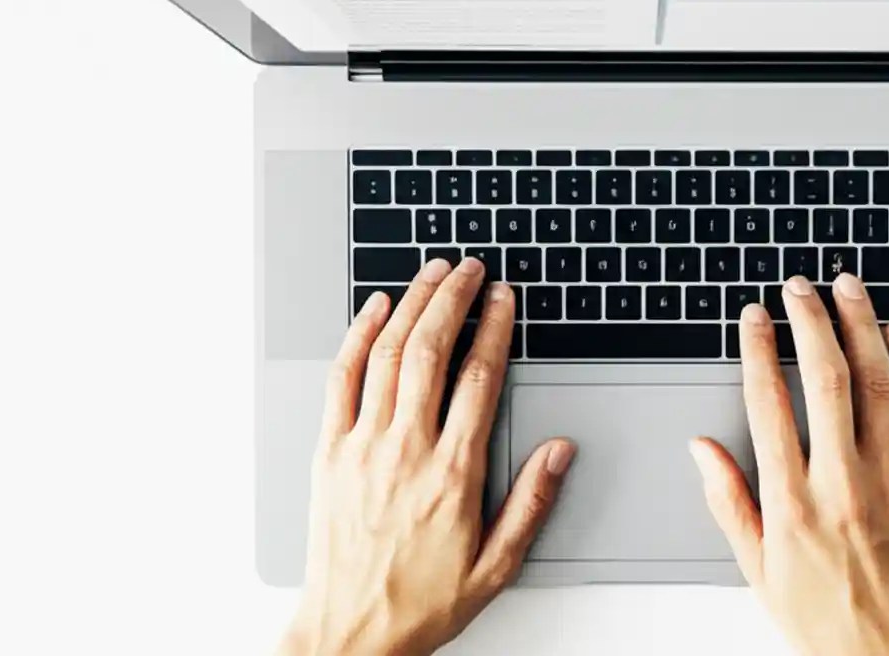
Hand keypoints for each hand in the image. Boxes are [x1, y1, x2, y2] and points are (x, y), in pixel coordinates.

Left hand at [279, 258, 574, 655]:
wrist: (350, 635)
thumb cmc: (420, 602)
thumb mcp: (497, 566)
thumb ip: (531, 502)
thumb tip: (559, 451)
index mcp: (452, 474)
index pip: (479, 379)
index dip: (494, 329)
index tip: (503, 299)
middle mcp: (405, 450)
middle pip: (432, 351)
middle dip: (454, 299)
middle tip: (471, 269)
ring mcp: (362, 446)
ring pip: (388, 355)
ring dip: (411, 305)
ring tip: (432, 273)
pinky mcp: (329, 452)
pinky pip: (341, 380)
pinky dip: (358, 337)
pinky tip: (373, 310)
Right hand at [690, 274, 888, 655]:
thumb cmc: (822, 616)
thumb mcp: (755, 567)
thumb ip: (727, 500)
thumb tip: (701, 448)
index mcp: (792, 502)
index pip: (769, 403)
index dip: (759, 349)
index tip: (754, 317)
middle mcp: (842, 483)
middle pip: (826, 379)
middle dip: (809, 320)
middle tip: (798, 287)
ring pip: (878, 384)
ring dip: (861, 326)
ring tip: (846, 288)